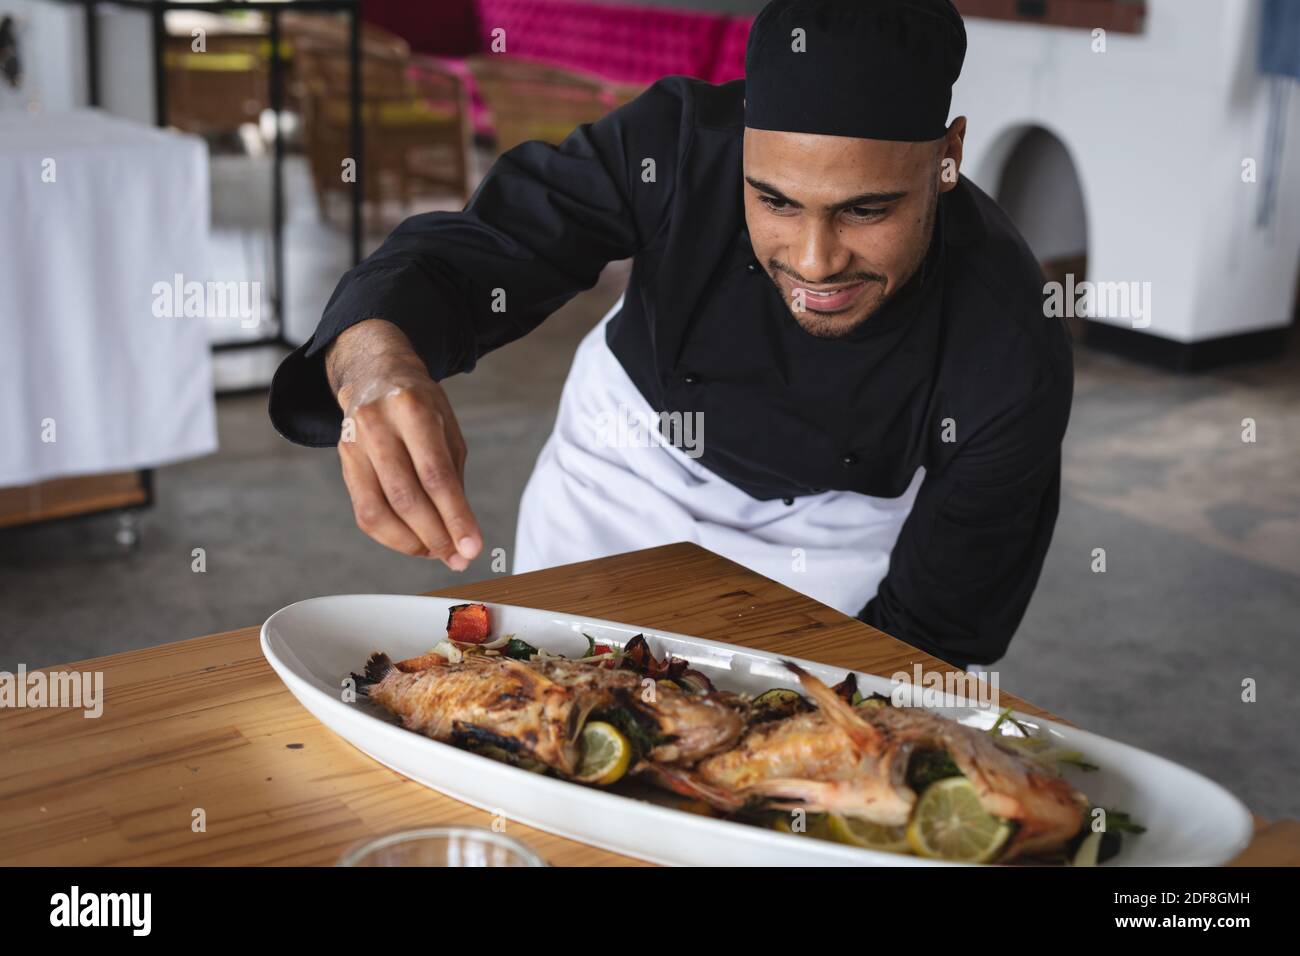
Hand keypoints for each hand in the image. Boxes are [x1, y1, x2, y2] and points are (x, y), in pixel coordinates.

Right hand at [326, 319, 481, 568]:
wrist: (374, 374)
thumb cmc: (420, 405)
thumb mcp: (447, 428)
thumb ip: (452, 478)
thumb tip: (461, 534)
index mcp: (413, 409)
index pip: (436, 475)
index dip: (455, 517)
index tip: (472, 547)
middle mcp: (378, 425)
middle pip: (407, 497)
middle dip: (436, 536)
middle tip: (458, 558)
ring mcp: (354, 444)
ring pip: (380, 511)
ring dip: (413, 542)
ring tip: (437, 553)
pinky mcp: (343, 462)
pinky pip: (364, 512)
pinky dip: (391, 536)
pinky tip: (413, 541)